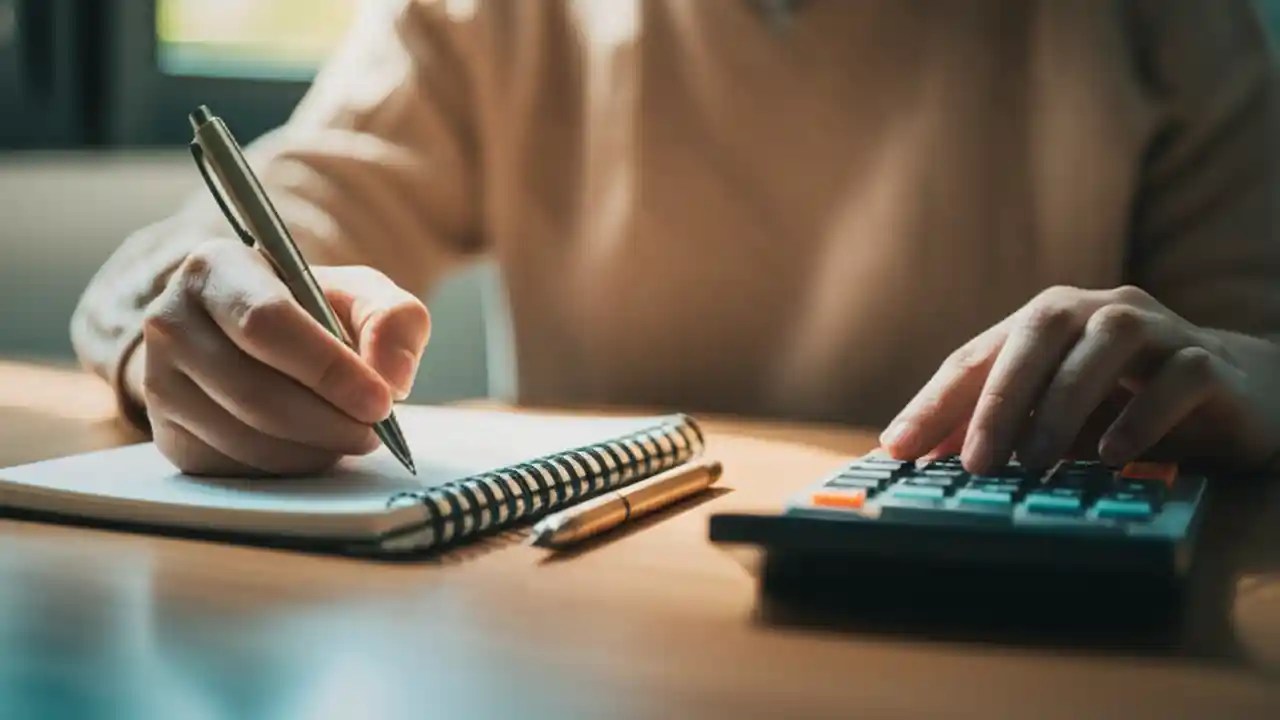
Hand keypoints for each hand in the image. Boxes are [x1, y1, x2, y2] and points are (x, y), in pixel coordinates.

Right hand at [126, 238, 430, 475]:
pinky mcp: (169, 436)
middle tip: (375, 431)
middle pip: (255, 393)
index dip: (328, 370)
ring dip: (313, 449)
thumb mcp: (362, 295)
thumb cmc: (313, 311)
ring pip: (245, 438)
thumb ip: (393, 321)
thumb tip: (392, 380)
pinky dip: (288, 467)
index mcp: (215, 268)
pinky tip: (313, 445)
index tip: (380, 402)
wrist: (258, 340)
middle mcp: (170, 322)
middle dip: (329, 422)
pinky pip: (234, 468)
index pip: (266, 324)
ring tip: (349, 434)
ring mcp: (159, 383)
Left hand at [880, 285, 1279, 472]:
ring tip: (1035, 463)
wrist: (1233, 394)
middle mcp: (1099, 311)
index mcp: (1048, 320)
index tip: (899, 449)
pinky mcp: (1210, 363)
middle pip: (1039, 330)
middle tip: (975, 462)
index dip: (935, 401)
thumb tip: (915, 457)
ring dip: (1063, 404)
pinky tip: (1111, 454)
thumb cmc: (1123, 403)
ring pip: (1106, 343)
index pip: (979, 355)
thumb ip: (992, 428)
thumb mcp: (1050, 418)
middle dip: (999, 398)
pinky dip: (1141, 414)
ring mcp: (1160, 330)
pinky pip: (1176, 376)